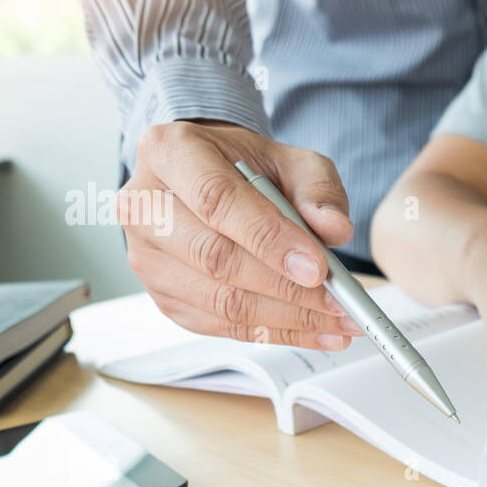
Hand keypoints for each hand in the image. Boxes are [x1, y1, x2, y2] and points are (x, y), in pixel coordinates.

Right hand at [117, 120, 360, 347]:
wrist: (209, 180)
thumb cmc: (245, 166)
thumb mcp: (290, 159)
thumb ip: (317, 189)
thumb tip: (334, 229)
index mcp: (170, 153)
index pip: (216, 201)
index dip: (269, 239)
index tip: (318, 267)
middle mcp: (145, 206)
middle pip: (216, 259)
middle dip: (287, 288)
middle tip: (339, 301)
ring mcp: (148, 258)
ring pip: (221, 301)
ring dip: (289, 318)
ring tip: (340, 322)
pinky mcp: (164, 297)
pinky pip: (224, 326)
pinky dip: (277, 333)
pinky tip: (318, 331)